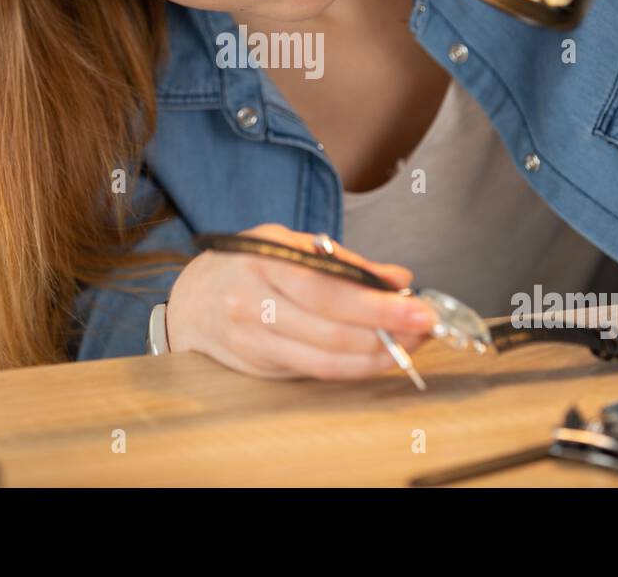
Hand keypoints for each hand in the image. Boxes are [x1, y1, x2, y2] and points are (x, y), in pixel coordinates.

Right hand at [166, 223, 433, 380]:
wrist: (191, 300)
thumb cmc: (247, 266)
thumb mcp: (287, 244)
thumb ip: (342, 261)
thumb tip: (398, 279)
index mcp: (262, 262)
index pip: (329, 291)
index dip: (378, 306)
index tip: (420, 309)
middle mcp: (253, 304)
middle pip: (331, 332)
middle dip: (387, 334)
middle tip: (426, 329)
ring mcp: (253, 342)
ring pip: (326, 361)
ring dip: (377, 357)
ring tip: (410, 345)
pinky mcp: (258, 368)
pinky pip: (315, 373)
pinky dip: (354, 368)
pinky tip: (379, 357)